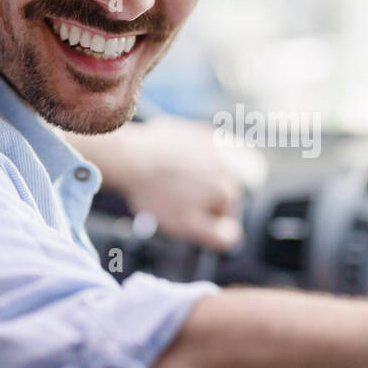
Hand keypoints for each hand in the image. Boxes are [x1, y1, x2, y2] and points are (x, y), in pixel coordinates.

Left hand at [108, 118, 245, 251]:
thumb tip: (235, 235)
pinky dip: (190, 157)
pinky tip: (172, 162)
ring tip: (170, 180)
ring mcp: (215, 145)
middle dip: (202, 195)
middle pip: (219, 190)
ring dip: (197, 176)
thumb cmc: (158, 194)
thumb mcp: (187, 225)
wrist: (133, 158)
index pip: (225, 213)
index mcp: (227, 191)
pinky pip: (201, 150)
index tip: (183, 213)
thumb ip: (217, 236)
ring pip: (211, 170)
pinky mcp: (199, 131)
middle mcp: (228, 165)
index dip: (204, 218)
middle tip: (174, 197)